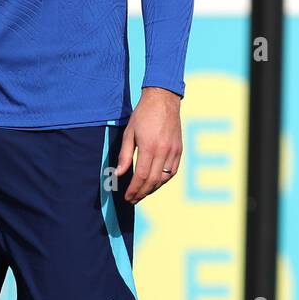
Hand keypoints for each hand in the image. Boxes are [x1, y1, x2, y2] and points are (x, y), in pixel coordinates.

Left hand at [116, 87, 182, 203]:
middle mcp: (164, 151)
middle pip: (153, 181)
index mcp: (150, 147)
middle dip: (142, 193)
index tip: (127, 197)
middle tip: (132, 199)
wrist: (163, 99)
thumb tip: (119, 174)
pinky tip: (156, 183)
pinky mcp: (179, 149)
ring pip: (164, 178)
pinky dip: (164, 180)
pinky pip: (173, 171)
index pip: (141, 176)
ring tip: (142, 193)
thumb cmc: (143, 115)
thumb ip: (125, 155)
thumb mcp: (129, 133)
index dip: (133, 189)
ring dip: (153, 188)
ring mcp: (174, 151)